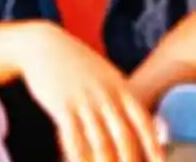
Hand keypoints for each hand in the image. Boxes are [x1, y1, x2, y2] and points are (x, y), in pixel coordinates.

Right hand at [19, 23, 163, 161]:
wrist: (42, 45)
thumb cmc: (75, 62)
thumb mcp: (105, 74)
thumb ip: (122, 95)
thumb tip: (139, 118)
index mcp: (120, 88)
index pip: (143, 122)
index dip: (153, 145)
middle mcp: (105, 96)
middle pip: (124, 136)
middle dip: (129, 160)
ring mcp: (83, 101)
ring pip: (100, 141)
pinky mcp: (62, 106)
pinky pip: (73, 137)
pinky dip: (78, 156)